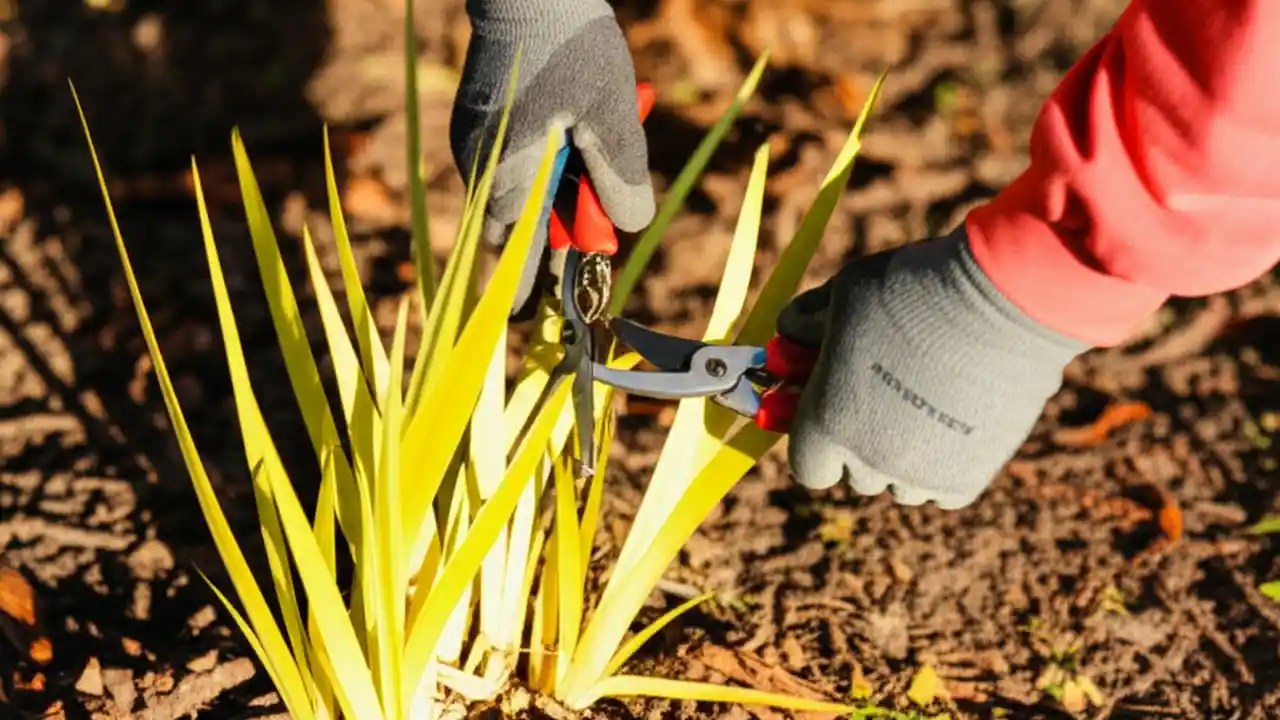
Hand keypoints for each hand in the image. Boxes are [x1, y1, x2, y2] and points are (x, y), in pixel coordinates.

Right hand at [450, 0, 654, 315]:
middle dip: (558, 229)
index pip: (512, 250)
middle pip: (520, 223)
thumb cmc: (570, 45)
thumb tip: (626, 228)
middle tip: (592, 226)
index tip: (525, 318)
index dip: (525, 285)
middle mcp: (482, 164)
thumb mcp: (612, 114)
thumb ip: (620, 178)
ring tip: (592, 139)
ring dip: (562, 186)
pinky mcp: (483, 119)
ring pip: (522, 189)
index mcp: (507, 173)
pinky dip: (549, 160)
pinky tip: (577, 127)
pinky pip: (517, 160)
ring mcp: (478, 140)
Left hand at [776, 225, 1088, 508]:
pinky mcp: (967, 479)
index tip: (835, 415)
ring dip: (905, 457)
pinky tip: (955, 421)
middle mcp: (866, 463)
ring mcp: (918, 476)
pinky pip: (944, 490)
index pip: (808, 465)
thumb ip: (807, 321)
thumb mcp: (843, 293)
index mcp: (823, 425)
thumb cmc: (912, 290)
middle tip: (885, 401)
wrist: (998, 302)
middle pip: (857, 475)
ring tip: (927, 404)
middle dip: (863, 444)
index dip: (819, 442)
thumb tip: (786, 332)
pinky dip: (946, 465)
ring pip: (902, 484)